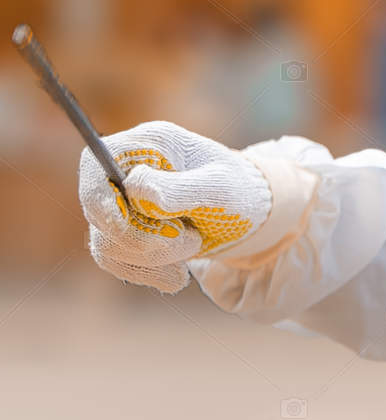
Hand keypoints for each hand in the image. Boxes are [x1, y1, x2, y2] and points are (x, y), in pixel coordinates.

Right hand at [78, 121, 274, 293]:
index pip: (96, 165)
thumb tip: (134, 186)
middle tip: (190, 241)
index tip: (132, 226)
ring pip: (106, 240)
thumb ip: (179, 188)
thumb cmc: (242, 191)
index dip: (104, 201)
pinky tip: (175, 277)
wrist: (256, 215)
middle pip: (99, 210)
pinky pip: (115, 259)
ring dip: (149, 258)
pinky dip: (144, 272)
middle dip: (143, 237)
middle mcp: (128, 169)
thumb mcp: (221, 188)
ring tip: (192, 251)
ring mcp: (124, 201)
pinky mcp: (127, 230)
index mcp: (150, 143)